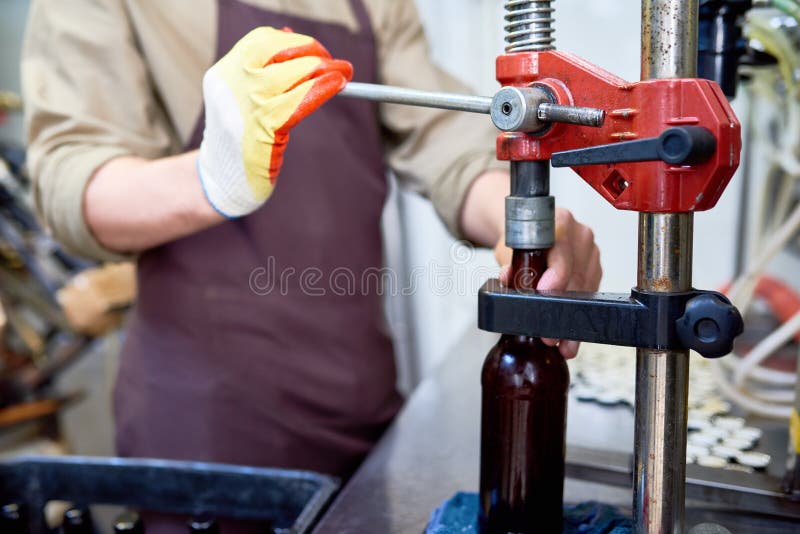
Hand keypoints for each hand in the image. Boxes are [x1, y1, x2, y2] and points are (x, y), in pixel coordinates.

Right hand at [198, 27, 352, 216]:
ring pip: (290, 75)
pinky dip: (321, 90)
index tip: (317, 52)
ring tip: (343, 74)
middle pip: (279, 54)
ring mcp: (245, 109)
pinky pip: (298, 102)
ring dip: (323, 70)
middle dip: (315, 55)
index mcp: (224, 74)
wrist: (222, 180)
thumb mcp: (243, 100)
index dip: (295, 42)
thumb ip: (264, 74)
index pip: (262, 41)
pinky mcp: (262, 132)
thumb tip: (297, 43)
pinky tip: (335, 86)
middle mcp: (231, 86)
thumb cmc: (241, 138)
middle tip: (338, 64)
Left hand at [495, 208, 601, 358]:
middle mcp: (581, 235)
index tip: (545, 295)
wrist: (528, 232)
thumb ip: (510, 265)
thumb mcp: (509, 250)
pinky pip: (590, 293)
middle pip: (576, 277)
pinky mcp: (595, 268)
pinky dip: (578, 312)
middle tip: (549, 334)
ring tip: (561, 342)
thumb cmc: (521, 239)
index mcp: (560, 222)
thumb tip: (508, 278)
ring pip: (586, 290)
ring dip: (572, 318)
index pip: (563, 254)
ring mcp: (591, 252)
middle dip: (561, 309)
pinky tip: (570, 332)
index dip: (555, 278)